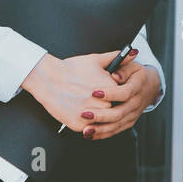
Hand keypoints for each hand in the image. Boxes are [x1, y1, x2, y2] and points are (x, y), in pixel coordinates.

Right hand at [21, 49, 137, 132]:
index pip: (121, 98)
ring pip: (100, 121)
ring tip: (85, 105)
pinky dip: (86, 124)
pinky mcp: (80, 126)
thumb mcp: (96, 60)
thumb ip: (118, 58)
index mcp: (112, 91)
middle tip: (90, 98)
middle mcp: (104, 106)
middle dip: (104, 106)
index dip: (112, 95)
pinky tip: (79, 112)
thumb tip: (134, 53)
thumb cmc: (72, 69)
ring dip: (97, 117)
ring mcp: (92, 117)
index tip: (104, 92)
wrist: (48, 79)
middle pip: (110, 110)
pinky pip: (88, 128)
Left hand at [83, 60, 161, 139]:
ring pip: (116, 125)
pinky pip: (115, 130)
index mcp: (137, 86)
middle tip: (85, 114)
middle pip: (119, 113)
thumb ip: (123, 68)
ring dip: (100, 129)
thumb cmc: (135, 74)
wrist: (149, 87)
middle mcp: (136, 103)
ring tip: (85, 129)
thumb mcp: (132, 66)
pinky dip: (102, 134)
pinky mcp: (128, 122)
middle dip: (101, 115)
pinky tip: (89, 134)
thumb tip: (115, 76)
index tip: (94, 93)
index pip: (125, 93)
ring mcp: (133, 115)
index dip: (110, 94)